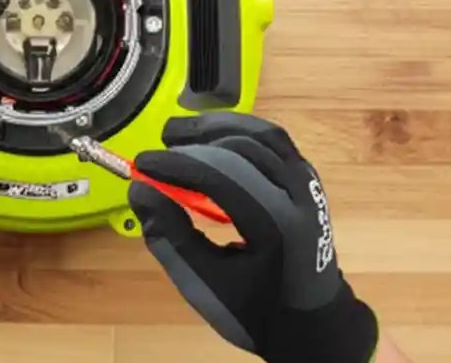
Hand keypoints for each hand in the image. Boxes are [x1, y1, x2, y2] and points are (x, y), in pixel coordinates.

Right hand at [129, 112, 377, 362]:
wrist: (310, 321)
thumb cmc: (255, 309)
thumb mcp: (204, 284)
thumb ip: (169, 236)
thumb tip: (139, 191)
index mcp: (277, 227)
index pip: (222, 176)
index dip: (177, 165)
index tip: (141, 165)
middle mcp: (300, 197)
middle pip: (242, 149)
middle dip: (194, 143)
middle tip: (158, 148)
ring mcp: (309, 184)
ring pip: (262, 134)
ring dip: (217, 128)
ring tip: (180, 134)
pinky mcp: (308, 178)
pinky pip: (274, 141)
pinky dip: (240, 132)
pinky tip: (213, 140)